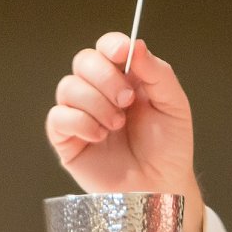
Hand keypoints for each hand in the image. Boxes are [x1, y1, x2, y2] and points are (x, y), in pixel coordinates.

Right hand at [46, 33, 203, 231]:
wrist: (162, 187)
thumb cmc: (170, 149)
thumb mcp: (174, 106)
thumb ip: (157, 73)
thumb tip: (134, 44)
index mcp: (125, 79)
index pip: (107, 48)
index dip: (111, 45)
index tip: (122, 53)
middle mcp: (100, 92)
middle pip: (83, 61)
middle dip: (105, 78)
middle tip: (126, 102)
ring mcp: (81, 114)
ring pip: (68, 87)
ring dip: (96, 104)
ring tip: (117, 125)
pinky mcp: (68, 139)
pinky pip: (58, 118)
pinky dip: (80, 122)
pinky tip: (100, 136)